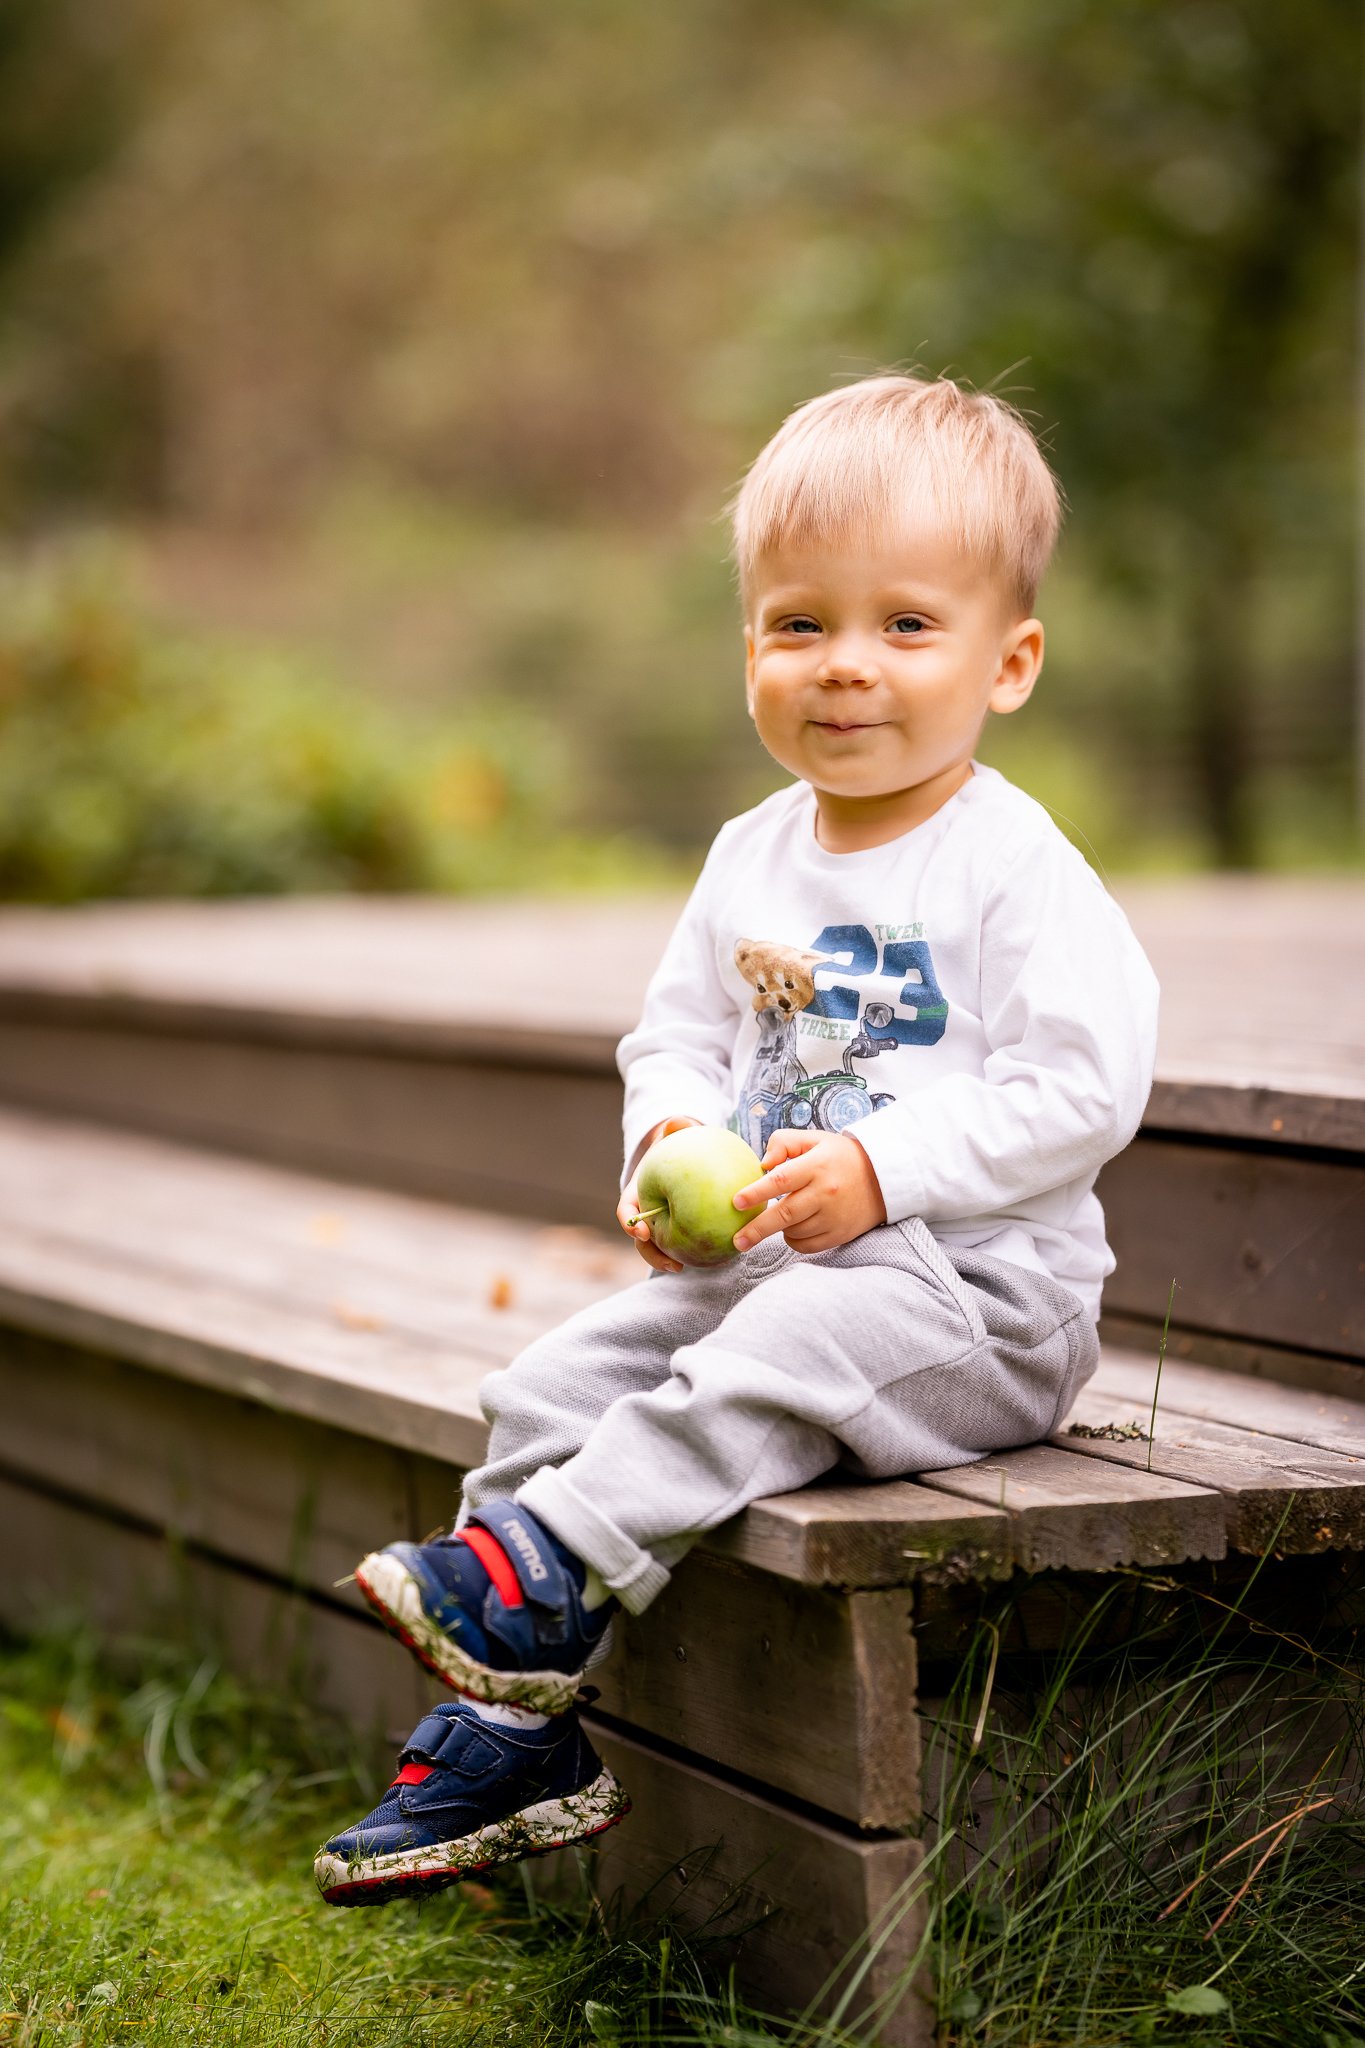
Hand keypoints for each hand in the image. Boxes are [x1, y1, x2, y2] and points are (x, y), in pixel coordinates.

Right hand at [616, 1116, 700, 1273]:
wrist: (684, 1155)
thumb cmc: (676, 1145)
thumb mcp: (674, 1134)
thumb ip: (675, 1128)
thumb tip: (676, 1122)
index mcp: (637, 1191)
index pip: (626, 1210)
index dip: (630, 1222)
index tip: (641, 1232)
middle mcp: (644, 1210)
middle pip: (640, 1237)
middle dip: (651, 1252)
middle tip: (670, 1262)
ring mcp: (658, 1221)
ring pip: (656, 1246)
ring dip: (665, 1259)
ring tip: (682, 1267)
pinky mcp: (675, 1227)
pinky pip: (679, 1241)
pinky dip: (687, 1250)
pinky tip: (707, 1258)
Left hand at [732, 1129, 886, 1254]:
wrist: (883, 1178)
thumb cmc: (840, 1157)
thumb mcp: (814, 1139)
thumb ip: (784, 1142)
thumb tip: (763, 1165)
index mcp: (817, 1165)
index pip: (782, 1180)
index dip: (757, 1192)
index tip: (736, 1202)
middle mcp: (826, 1193)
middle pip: (785, 1214)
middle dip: (757, 1229)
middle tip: (737, 1240)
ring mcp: (834, 1216)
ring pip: (794, 1231)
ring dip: (779, 1228)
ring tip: (783, 1214)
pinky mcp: (839, 1234)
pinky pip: (807, 1245)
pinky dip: (794, 1240)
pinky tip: (795, 1228)